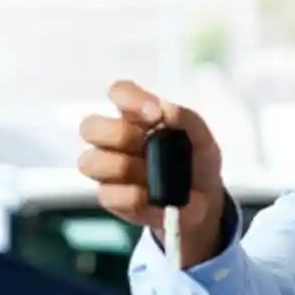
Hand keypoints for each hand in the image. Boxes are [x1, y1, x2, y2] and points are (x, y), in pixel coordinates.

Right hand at [78, 80, 225, 265]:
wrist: (204, 201)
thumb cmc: (195, 161)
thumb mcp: (201, 138)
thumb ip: (187, 119)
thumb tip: (167, 110)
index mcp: (136, 115)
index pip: (118, 93)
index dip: (129, 99)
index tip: (154, 114)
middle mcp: (115, 139)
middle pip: (90, 127)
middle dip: (118, 134)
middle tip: (145, 145)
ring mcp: (108, 169)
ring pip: (89, 162)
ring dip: (123, 167)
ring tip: (151, 176)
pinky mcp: (110, 198)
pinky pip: (107, 195)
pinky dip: (132, 197)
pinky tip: (152, 198)